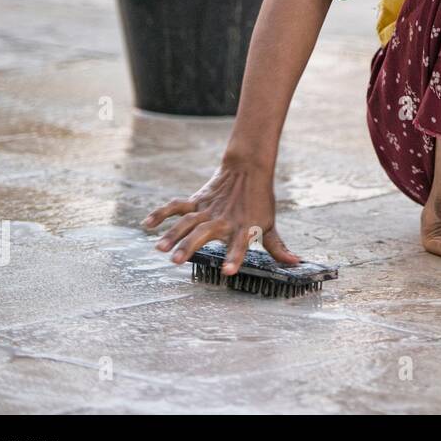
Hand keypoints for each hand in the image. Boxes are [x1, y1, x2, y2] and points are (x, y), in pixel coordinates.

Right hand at [142, 158, 300, 275]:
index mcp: (242, 227)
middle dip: (190, 247)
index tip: (227, 272)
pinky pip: (176, 206)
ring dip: (172, 234)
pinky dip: (161, 213)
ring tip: (159, 249)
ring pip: (187, 222)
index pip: (240, 245)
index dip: (234, 258)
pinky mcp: (197, 201)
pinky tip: (146, 224)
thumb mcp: (270, 224)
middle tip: (176, 262)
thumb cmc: (260, 201)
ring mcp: (207, 209)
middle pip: (204, 234)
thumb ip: (278, 246)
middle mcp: (223, 220)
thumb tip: (295, 262)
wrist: (249, 169)